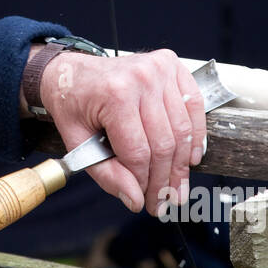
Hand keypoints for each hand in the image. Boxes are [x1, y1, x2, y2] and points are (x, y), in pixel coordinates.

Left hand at [40, 49, 206, 216]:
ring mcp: (159, 70)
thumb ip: (105, 173)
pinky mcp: (171, 65)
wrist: (70, 72)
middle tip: (165, 202)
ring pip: (182, 130)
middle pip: (164, 144)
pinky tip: (190, 157)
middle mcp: (141, 79)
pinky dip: (196, 134)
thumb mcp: (77, 142)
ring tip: (178, 187)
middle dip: (165, 180)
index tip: (145, 201)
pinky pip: (194, 105)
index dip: (144, 183)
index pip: (138, 153)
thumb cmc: (73, 103)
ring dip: (182, 165)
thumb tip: (135, 199)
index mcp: (115, 95)